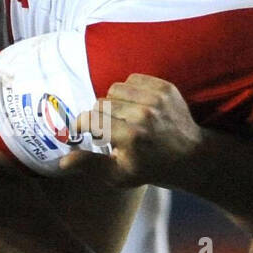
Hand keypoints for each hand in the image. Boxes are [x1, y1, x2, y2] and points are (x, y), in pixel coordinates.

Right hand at [58, 74, 200, 187]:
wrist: (190, 156)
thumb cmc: (150, 168)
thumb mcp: (118, 174)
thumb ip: (90, 164)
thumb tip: (63, 161)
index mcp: (130, 137)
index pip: (90, 119)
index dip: (80, 125)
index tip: (80, 130)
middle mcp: (143, 115)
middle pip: (101, 103)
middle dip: (100, 116)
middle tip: (109, 129)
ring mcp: (156, 99)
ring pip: (115, 88)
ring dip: (114, 101)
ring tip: (122, 117)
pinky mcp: (165, 87)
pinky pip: (133, 78)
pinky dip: (129, 90)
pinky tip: (135, 106)